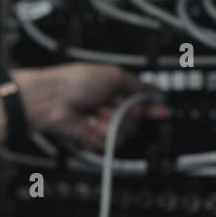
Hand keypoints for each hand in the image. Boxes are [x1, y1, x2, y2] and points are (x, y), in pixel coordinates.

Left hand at [10, 62, 168, 150]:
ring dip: (113, 122)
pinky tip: (91, 123)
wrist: (52, 99)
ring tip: (97, 113)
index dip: (151, 107)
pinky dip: (102, 132)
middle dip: (127, 112)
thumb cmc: (76, 82)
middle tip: (114, 105)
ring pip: (125, 131)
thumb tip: (153, 88)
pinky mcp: (94, 137)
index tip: (162, 111)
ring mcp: (102, 123)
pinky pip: (110, 141)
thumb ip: (136, 85)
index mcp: (115, 89)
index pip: (140, 101)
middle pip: (136, 118)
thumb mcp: (113, 75)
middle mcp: (110, 106)